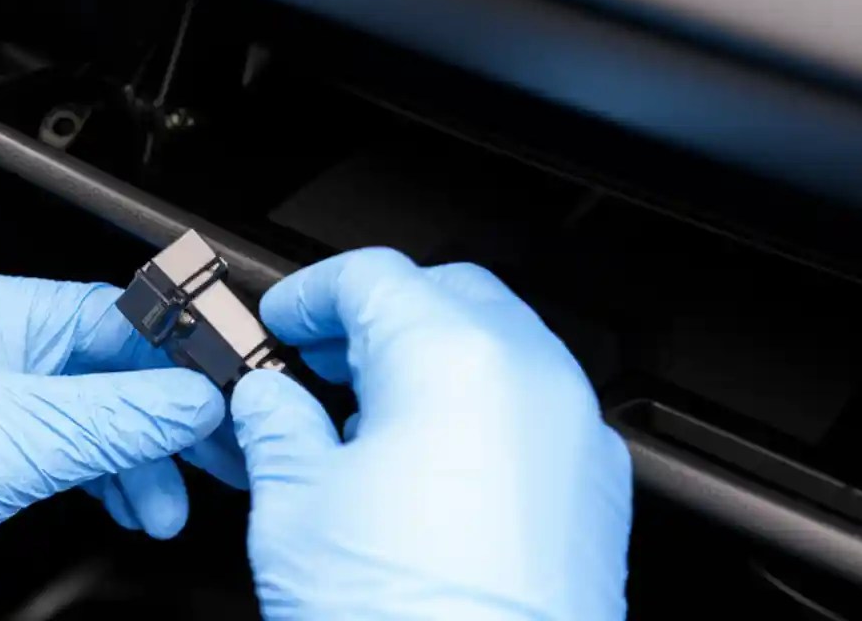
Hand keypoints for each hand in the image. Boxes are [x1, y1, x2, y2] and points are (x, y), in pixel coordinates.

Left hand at [0, 275, 226, 611]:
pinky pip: (69, 450)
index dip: (190, 364)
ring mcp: (2, 396)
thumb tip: (198, 400)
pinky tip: (124, 505)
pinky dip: (103, 479)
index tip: (231, 403)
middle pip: (126, 374)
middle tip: (217, 464)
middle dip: (171, 425)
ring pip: (101, 419)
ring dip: (140, 463)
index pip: (137, 323)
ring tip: (162, 508)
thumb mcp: (22, 436)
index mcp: (20, 312)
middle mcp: (14, 345)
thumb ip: (121, 417)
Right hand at [231, 249, 632, 619]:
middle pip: (444, 292)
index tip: (283, 321)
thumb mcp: (297, 507)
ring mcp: (572, 427)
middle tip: (316, 358)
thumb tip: (268, 399)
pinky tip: (428, 457)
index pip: (372, 276)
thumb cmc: (405, 620)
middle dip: (374, 314)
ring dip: (428, 355)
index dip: (310, 292)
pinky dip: (478, 403)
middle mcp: (528, 376)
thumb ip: (277, 424)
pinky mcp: (593, 481)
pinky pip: (532, 403)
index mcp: (449, 359)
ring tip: (365, 412)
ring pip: (495, 343)